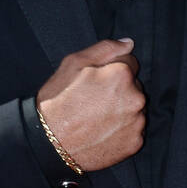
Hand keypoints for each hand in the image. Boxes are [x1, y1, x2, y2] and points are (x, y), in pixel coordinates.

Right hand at [36, 38, 144, 171]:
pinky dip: (122, 131)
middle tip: (95, 101)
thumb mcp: (74, 63)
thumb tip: (129, 44)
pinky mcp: (135, 143)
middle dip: (120, 90)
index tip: (98, 81)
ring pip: (135, 109)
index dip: (112, 70)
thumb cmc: (58, 100)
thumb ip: (105, 49)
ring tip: (97, 118)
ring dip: (123, 111)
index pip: (130, 63)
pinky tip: (103, 131)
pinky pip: (134, 131)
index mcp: (122, 74)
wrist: (49, 143)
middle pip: (134, 87)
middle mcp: (136, 97)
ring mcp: (137, 122)